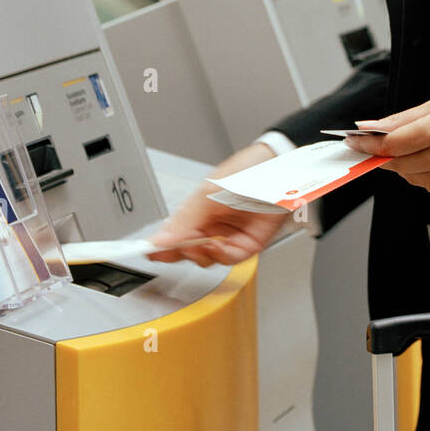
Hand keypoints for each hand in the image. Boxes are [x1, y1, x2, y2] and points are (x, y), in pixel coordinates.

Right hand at [147, 141, 288, 266]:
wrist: (283, 171)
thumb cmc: (248, 171)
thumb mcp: (209, 193)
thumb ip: (184, 219)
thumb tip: (158, 240)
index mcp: (195, 210)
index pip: (170, 234)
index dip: (157, 246)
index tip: (145, 254)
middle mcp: (209, 225)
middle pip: (184, 251)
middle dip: (182, 250)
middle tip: (183, 243)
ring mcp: (226, 236)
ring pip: (204, 259)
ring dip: (203, 252)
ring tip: (206, 239)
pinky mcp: (245, 245)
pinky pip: (227, 259)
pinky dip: (221, 254)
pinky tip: (220, 243)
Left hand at [345, 84, 429, 198]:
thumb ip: (404, 118)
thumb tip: (372, 126)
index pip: (390, 144)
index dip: (368, 145)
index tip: (355, 142)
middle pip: (398, 164)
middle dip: (387, 155)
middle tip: (383, 145)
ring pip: (413, 179)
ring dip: (408, 166)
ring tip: (423, 147)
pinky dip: (427, 176)